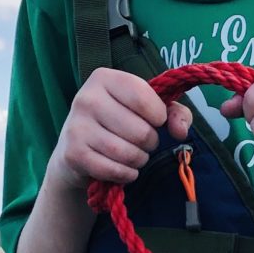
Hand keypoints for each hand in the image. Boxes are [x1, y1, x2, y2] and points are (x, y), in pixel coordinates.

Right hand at [48, 68, 191, 188]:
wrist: (76, 148)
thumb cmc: (119, 122)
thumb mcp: (148, 108)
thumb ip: (174, 113)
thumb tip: (180, 131)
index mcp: (104, 78)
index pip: (144, 98)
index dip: (158, 116)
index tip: (154, 120)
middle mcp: (86, 98)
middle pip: (140, 131)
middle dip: (150, 143)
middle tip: (142, 143)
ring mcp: (76, 126)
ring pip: (128, 153)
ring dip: (139, 160)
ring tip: (134, 155)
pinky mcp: (73, 154)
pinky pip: (114, 170)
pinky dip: (126, 174)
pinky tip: (123, 169)